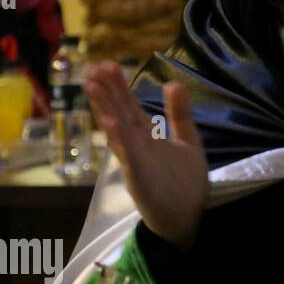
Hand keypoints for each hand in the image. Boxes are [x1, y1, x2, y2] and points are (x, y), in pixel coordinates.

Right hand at [83, 62, 208, 250]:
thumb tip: (173, 82)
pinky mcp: (140, 179)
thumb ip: (179, 114)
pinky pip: (128, 157)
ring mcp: (136, 163)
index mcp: (147, 139)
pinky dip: (120, 139)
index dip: (119, 88)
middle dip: (108, 91)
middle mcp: (137, 148)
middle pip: (119, 115)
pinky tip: (111, 122)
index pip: (130, 108)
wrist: (190, 218)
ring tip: (93, 86)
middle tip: (94, 67)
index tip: (107, 64)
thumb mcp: (187, 141)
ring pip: (118, 132)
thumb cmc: (185, 183)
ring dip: (105, 109)